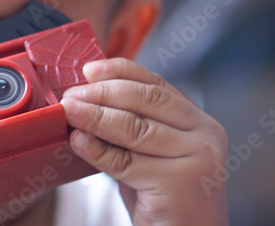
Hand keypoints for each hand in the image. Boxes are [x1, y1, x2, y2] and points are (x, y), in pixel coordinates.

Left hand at [60, 58, 228, 224]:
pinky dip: (97, 150)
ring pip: (134, 128)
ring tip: (69, 111)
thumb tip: (86, 102)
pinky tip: (78, 141)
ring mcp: (197, 159)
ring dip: (94, 116)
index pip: (157, 85)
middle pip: (146, 100)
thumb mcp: (151, 157)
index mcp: (200, 123)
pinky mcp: (179, 183)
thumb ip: (131, 130)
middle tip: (71, 95)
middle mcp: (206, 136)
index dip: (121, 72)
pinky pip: (126, 161)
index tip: (89, 70)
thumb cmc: (165, 204)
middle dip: (103, 93)